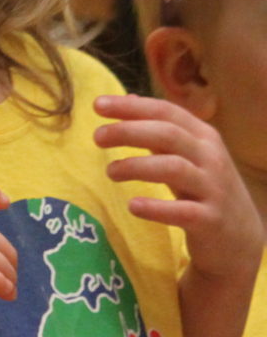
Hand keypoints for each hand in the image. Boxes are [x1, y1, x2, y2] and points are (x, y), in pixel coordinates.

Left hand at [95, 95, 265, 282]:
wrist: (239, 237)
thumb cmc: (204, 188)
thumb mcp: (188, 155)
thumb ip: (160, 129)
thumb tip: (129, 99)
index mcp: (203, 137)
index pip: (166, 111)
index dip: (131, 107)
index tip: (97, 105)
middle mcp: (211, 158)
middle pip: (168, 134)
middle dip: (128, 131)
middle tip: (97, 137)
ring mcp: (214, 189)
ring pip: (174, 168)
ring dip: (136, 166)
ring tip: (111, 171)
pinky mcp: (211, 220)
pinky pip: (183, 211)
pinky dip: (156, 208)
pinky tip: (133, 206)